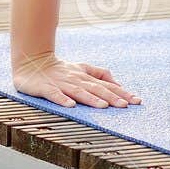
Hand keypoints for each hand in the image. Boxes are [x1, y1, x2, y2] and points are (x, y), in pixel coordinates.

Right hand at [13, 52, 139, 108]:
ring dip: (91, 99)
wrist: (31, 61)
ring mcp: (61, 83)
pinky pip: (54, 94)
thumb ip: (100, 74)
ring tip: (103, 107)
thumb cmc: (60, 69)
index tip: (137, 101)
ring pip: (78, 91)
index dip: (122, 92)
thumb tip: (119, 85)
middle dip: (111, 97)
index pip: (107, 85)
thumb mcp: (82, 68)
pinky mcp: (45, 88)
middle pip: (96, 88)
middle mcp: (76, 79)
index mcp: (85, 76)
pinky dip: (62, 99)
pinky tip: (71, 106)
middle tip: (125, 106)